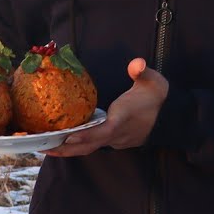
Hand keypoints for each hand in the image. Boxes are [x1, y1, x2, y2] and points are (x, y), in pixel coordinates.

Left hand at [45, 58, 167, 157]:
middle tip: (42, 147)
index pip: (103, 131)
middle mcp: (117, 134)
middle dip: (66, 148)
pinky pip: (92, 145)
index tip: (67, 136)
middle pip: (89, 145)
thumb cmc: (158, 97)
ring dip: (68, 149)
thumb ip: (143, 72)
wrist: (172, 116)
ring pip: (89, 148)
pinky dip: (77, 145)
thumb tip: (137, 64)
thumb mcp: (154, 82)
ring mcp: (116, 140)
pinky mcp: (114, 141)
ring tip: (45, 147)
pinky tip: (61, 141)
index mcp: (122, 120)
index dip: (86, 135)